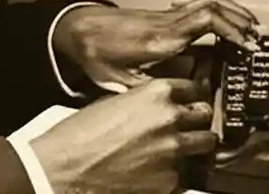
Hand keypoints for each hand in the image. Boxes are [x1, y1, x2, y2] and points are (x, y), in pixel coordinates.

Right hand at [30, 78, 216, 193]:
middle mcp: (170, 118)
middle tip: (191, 125)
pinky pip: (187, 175)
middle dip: (198, 120)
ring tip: (186, 150)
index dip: (194, 94)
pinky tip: (163, 171)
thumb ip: (143, 101)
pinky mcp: (170, 182)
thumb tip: (159, 105)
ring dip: (197, 146)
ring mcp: (173, 151)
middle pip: (204, 115)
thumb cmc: (79, 136)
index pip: (194, 87)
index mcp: (156, 93)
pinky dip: (180, 174)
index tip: (193, 99)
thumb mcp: (113, 102)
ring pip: (205, 145)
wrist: (63, 170)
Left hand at [55, 0, 261, 91]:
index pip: (206, 21)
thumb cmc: (97, 53)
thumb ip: (150, 90)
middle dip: (242, 19)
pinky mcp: (165, 16)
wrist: (79, 29)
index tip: (248, 44)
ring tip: (251, 27)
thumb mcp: (120, 81)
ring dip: (233, 10)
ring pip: (208, 0)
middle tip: (260, 37)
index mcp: (162, 38)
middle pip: (214, 5)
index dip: (232, 30)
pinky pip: (199, 6)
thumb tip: (177, 102)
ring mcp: (167, 15)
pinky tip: (226, 22)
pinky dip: (218, 10)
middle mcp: (168, 22)